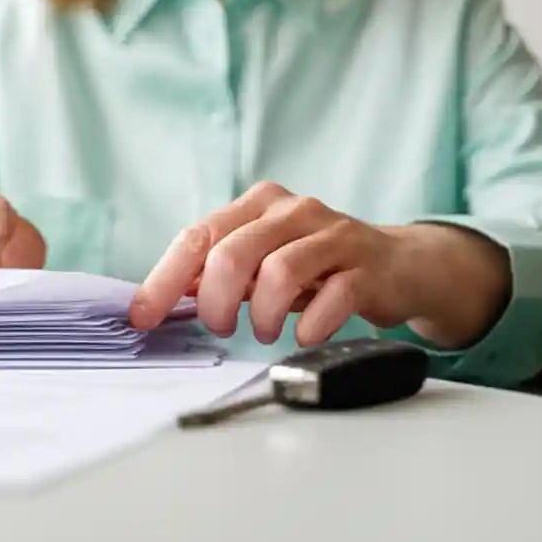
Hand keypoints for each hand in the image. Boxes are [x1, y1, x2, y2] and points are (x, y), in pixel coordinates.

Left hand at [129, 182, 510, 348]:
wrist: (397, 265)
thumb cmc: (317, 268)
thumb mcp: (260, 263)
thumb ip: (214, 273)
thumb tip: (160, 298)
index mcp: (257, 206)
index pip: (196, 237)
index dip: (163, 281)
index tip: (144, 318)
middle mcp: (292, 211)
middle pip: (232, 254)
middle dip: (215, 303)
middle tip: (222, 328)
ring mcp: (332, 234)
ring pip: (279, 272)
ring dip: (262, 316)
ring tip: (263, 331)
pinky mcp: (366, 264)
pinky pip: (333, 295)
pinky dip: (312, 324)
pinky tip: (304, 335)